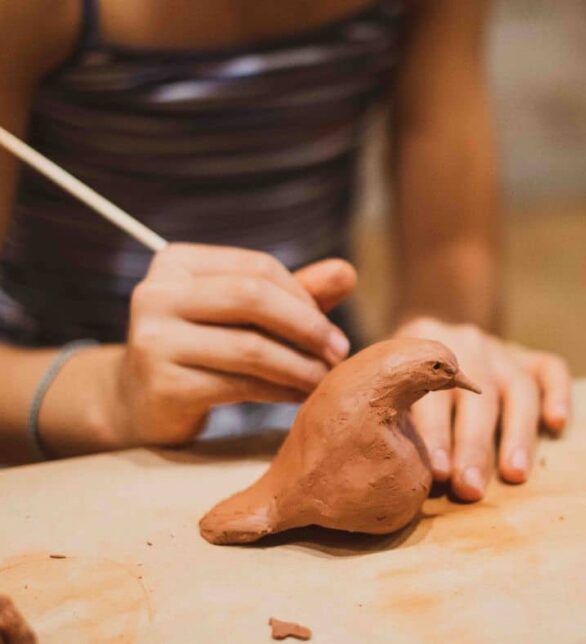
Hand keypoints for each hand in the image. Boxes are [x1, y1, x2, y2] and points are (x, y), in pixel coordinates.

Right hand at [108, 243, 356, 445]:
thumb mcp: (246, 315)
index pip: (258, 268)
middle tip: (339, 352)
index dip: (304, 298)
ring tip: (325, 380)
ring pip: (250, 347)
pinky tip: (298, 397)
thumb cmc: (203, 349)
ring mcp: (153, 339)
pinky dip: (279, 391)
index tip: (329, 330)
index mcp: (177, 262)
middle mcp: (157, 293)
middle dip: (307, 326)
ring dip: (300, 366)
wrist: (138, 402)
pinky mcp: (162, 385)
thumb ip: (294, 292)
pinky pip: (239, 385)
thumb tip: (348, 272)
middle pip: (253, 297)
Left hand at [395, 317, 571, 500]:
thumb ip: (388, 413)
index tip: (437, 471)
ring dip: (516, 433)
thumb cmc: (398, 383)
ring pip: (516, 387)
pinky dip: (558, 395)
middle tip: (470, 489)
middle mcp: (465, 342)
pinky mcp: (528, 357)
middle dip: (473, 445)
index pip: (429, 388)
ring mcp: (499, 348)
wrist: (426, 343)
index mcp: (422, 344)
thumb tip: (389, 473)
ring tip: (513, 475)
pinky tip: (557, 424)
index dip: (434, 431)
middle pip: (475, 394)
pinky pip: (550, 369)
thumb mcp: (385, 385)